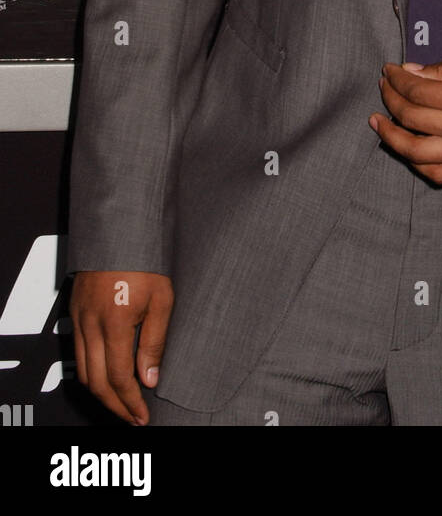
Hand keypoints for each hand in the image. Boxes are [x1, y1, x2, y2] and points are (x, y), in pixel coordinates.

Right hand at [70, 270, 173, 425]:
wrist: (121, 230)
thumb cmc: (146, 260)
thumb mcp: (162, 299)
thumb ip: (154, 342)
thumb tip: (149, 378)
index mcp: (115, 322)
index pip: (117, 377)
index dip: (130, 402)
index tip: (142, 415)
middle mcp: (91, 324)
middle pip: (96, 381)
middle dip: (115, 405)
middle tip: (132, 417)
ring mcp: (79, 318)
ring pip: (82, 370)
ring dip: (100, 392)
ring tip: (121, 402)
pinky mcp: (74, 312)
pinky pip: (77, 352)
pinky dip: (90, 372)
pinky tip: (105, 376)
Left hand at [369, 45, 441, 183]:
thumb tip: (412, 71)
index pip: (419, 91)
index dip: (397, 80)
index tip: (388, 70)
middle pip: (413, 120)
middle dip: (390, 102)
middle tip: (383, 89)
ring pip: (419, 155)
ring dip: (393, 139)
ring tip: (380, 124)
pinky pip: (441, 175)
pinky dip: (418, 164)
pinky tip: (408, 150)